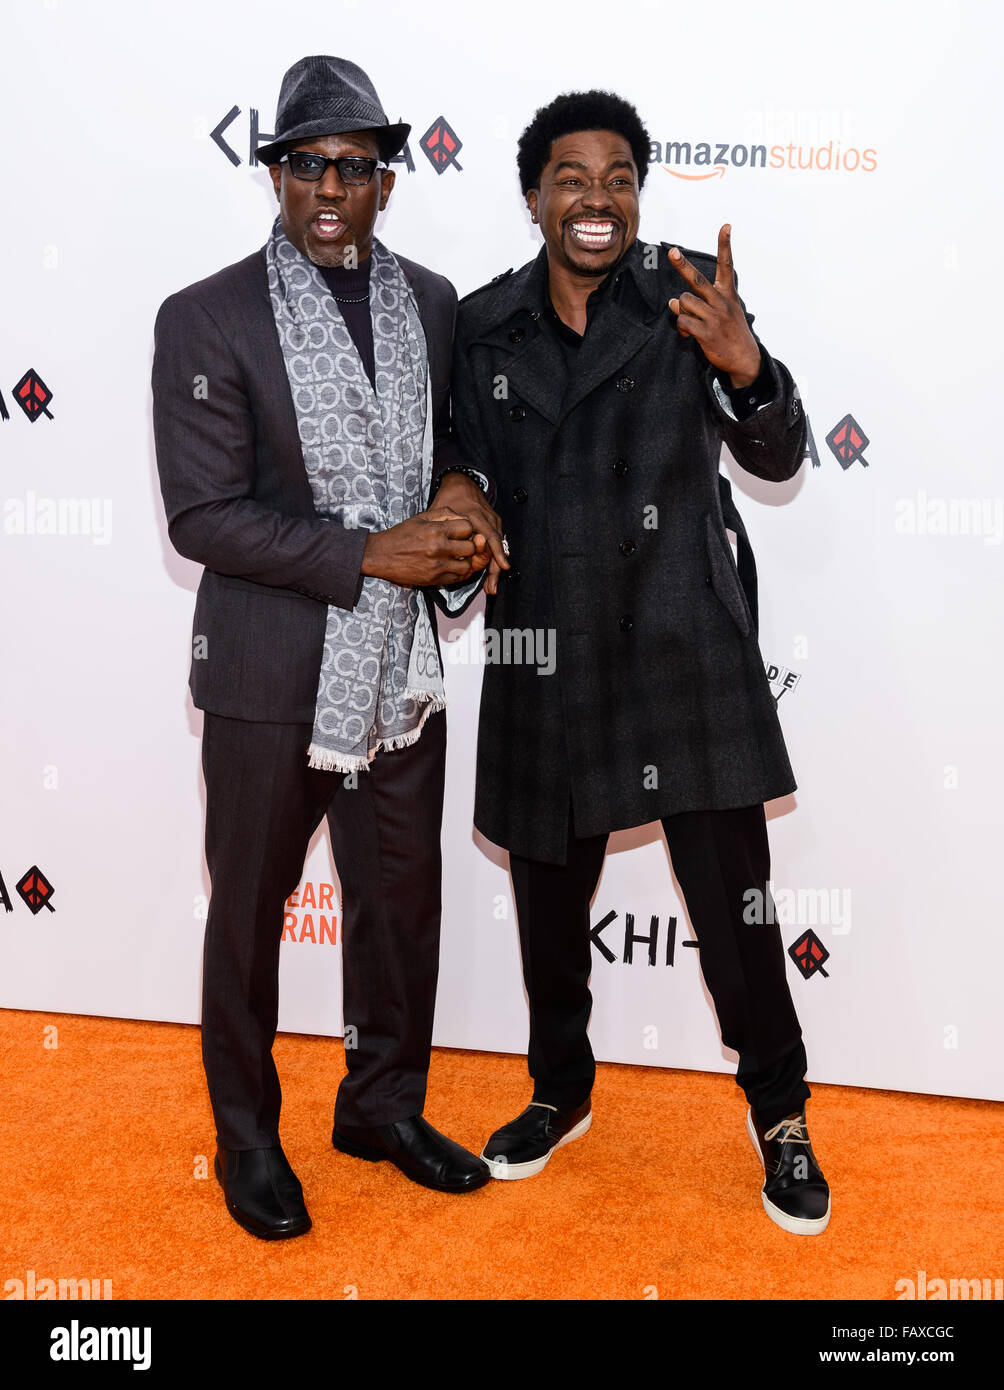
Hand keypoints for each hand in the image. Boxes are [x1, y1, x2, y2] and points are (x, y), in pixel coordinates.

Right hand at [360, 507, 486, 586]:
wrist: (380, 555)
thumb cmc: (401, 535)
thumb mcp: (420, 518)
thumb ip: (444, 514)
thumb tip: (463, 517)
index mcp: (435, 530)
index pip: (468, 527)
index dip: (467, 528)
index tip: (460, 531)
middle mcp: (438, 548)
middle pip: (471, 547)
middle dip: (469, 544)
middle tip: (462, 544)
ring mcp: (437, 566)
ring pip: (468, 565)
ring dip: (466, 561)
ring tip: (458, 557)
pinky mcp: (434, 580)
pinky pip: (457, 578)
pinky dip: (459, 573)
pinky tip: (453, 566)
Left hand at [429, 472, 509, 594]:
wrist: (462, 482)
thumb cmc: (449, 498)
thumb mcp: (440, 510)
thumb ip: (440, 526)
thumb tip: (436, 549)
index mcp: (475, 517)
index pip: (487, 540)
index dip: (491, 557)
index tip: (491, 572)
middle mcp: (487, 520)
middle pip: (495, 548)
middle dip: (494, 570)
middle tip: (491, 588)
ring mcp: (493, 521)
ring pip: (498, 548)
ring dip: (495, 568)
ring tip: (492, 586)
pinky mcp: (495, 524)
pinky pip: (497, 544)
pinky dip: (495, 558)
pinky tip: (492, 573)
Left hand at [667, 224, 760, 387]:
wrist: (745, 359)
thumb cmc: (731, 332)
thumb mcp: (724, 312)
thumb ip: (698, 303)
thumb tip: (672, 301)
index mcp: (728, 293)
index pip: (727, 265)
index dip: (725, 245)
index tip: (726, 226)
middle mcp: (721, 302)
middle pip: (697, 280)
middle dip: (682, 265)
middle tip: (672, 252)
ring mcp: (714, 317)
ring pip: (684, 303)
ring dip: (681, 311)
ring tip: (691, 321)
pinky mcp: (706, 333)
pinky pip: (683, 322)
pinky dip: (681, 328)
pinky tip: (687, 334)